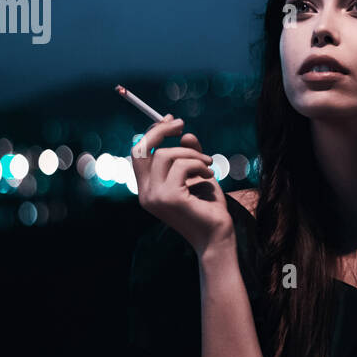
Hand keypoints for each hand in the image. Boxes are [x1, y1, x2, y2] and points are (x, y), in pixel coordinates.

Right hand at [130, 115, 233, 255]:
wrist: (218, 236)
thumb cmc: (209, 208)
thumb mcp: (198, 175)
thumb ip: (190, 156)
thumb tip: (185, 134)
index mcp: (147, 189)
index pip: (138, 154)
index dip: (152, 133)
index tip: (171, 121)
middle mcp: (145, 194)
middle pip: (141, 149)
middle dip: (161, 131)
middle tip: (181, 123)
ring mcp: (154, 197)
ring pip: (166, 155)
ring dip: (192, 154)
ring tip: (208, 165)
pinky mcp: (168, 198)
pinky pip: (183, 166)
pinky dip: (200, 165)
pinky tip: (210, 177)